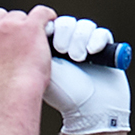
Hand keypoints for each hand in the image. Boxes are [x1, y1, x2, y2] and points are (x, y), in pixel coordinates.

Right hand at [0, 5, 54, 99]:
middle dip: (8, 26)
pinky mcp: (31, 26)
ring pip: (20, 16)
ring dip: (27, 27)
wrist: (12, 94)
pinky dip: (47, 17)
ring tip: (32, 47)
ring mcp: (10, 25)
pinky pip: (42, 13)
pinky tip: (48, 25)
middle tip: (17, 43)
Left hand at [42, 16, 130, 134]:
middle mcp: (69, 46)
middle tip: (64, 52)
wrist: (92, 111)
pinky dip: (97, 39)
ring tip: (78, 57)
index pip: (51, 26)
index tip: (48, 39)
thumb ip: (37, 50)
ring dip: (80, 38)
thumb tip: (30, 30)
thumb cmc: (65, 95)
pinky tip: (92, 51)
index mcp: (52, 51)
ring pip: (85, 26)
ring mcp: (88, 47)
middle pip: (68, 24)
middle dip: (66, 34)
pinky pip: (102, 33)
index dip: (52, 29)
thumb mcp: (46, 71)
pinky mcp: (105, 50)